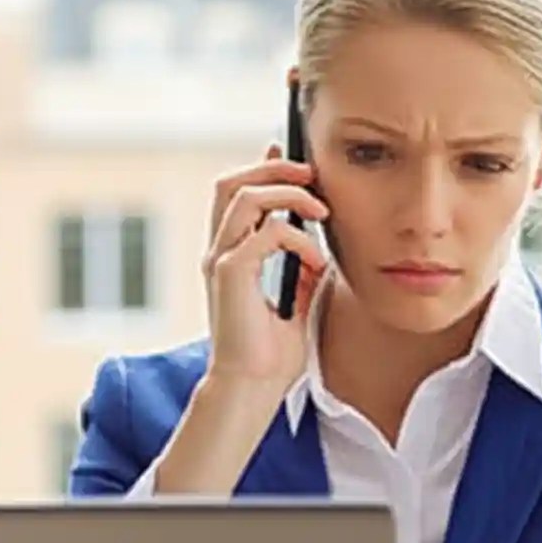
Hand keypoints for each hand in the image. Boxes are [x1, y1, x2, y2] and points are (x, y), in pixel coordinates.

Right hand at [202, 142, 329, 394]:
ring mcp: (222, 261)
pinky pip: (266, 234)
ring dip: (288, 194)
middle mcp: (220, 251)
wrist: (254, 387)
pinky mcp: (231, 275)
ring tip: (320, 210)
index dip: (262, 167)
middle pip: (232, 182)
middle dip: (272, 167)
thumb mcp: (297, 302)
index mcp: (231, 255)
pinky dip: (298, 240)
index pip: (237, 194)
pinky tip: (316, 263)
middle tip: (311, 172)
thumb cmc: (271, 354)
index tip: (293, 155)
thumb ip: (302, 272)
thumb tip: (321, 250)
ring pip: (244, 196)